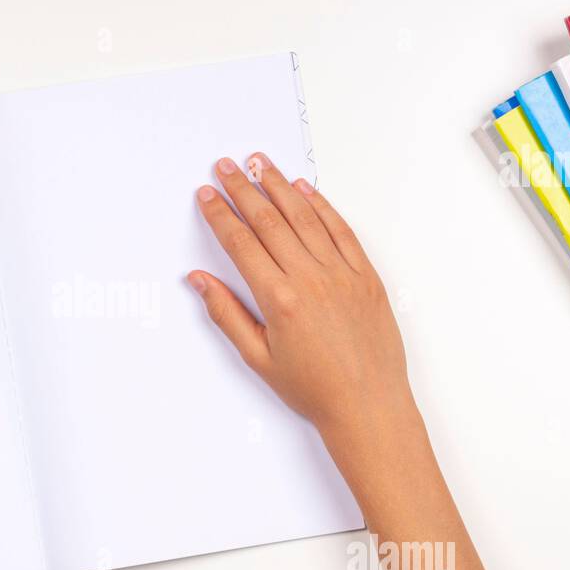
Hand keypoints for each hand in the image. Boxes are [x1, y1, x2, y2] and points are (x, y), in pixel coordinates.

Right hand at [188, 154, 411, 448]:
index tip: (206, 194)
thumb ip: (227, 314)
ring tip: (260, 163)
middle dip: (244, 189)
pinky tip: (304, 189)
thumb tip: (200, 280)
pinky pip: (341, 230)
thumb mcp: (258, 358)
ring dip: (279, 186)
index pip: (242, 244)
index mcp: (279, 300)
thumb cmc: (314, 389)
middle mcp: (310, 279)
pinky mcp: (366, 275)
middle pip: (269, 221)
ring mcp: (341, 273)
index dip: (220, 215)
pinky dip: (322, 205)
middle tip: (226, 166)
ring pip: (305, 217)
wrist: (368, 406)